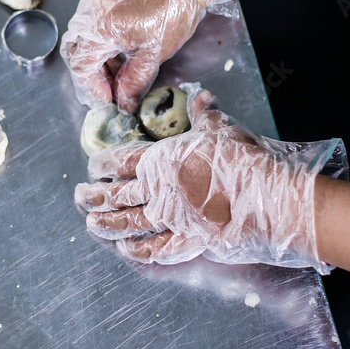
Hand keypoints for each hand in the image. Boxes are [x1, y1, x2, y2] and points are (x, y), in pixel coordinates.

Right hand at [60, 0, 248, 112]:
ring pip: (82, 42)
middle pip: (76, 55)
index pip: (81, 68)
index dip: (93, 89)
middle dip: (91, 77)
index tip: (109, 100)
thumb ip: (133, 83)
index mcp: (100, 29)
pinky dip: (101, 46)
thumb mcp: (152, 55)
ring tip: (120, 74)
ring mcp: (93, 4)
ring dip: (97, 62)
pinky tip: (121, 55)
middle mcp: (89, 15)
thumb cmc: (172, 13)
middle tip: (110, 90)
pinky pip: (91, 28)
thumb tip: (124, 103)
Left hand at [74, 85, 344, 273]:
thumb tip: (202, 98)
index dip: (102, 165)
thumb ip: (206, 115)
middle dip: (94, 196)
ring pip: (127, 223)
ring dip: (106, 224)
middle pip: (116, 194)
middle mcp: (160, 190)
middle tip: (80, 197)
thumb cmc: (246, 162)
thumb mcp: (223, 130)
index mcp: (163, 159)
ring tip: (91, 224)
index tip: (92, 167)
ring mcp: (171, 218)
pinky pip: (155, 249)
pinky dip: (137, 251)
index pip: (121, 161)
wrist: (269, 199)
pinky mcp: (187, 242)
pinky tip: (126, 250)